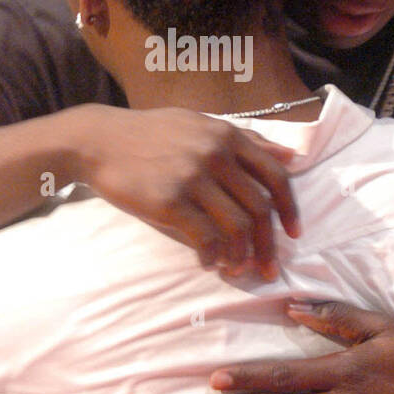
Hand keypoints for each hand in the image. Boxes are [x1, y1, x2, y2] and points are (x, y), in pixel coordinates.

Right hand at [75, 104, 299, 278]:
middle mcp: (215, 154)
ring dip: (241, 256)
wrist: (99, 141)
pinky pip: (204, 238)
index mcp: (228, 135)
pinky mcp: (169, 201)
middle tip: (269, 268)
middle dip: (269, 245)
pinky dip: (212, 257)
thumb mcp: (200, 125)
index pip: (275, 176)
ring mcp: (192, 177)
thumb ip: (246, 140)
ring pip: (236, 227)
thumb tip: (290, 156)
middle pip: (260, 208)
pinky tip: (208, 263)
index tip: (295, 234)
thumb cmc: (151, 134)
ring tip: (236, 269)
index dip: (290, 209)